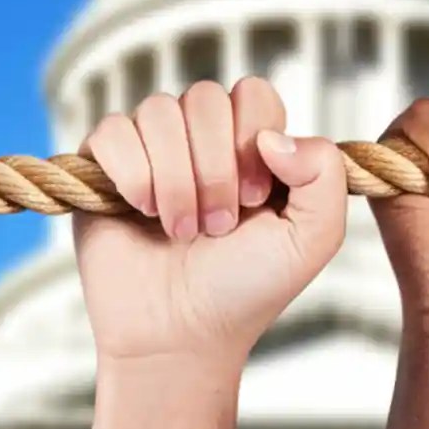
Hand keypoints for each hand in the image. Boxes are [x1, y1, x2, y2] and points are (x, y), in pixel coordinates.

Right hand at [73, 78, 347, 360]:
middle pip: (204, 98)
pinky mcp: (103, 165)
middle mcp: (198, 138)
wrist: (180, 336)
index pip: (253, 93)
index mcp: (250, 145)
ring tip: (182, 231)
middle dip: (214, 168)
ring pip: (157, 111)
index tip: (254, 199)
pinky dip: (133, 174)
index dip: (252, 136)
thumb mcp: (311, 238)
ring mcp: (149, 148)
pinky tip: (143, 211)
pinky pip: (113, 130)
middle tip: (218, 226)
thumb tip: (272, 135)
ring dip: (175, 180)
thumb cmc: (245, 289)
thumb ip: (325, 174)